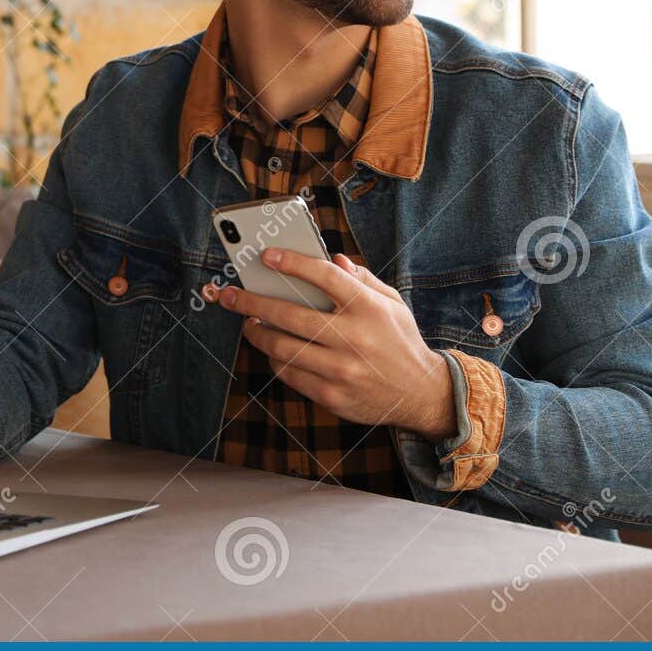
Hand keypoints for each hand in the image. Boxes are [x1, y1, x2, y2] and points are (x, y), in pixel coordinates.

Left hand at [214, 248, 457, 440]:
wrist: (420, 393)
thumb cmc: (400, 341)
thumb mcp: (391, 304)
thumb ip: (362, 279)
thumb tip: (333, 260)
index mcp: (368, 308)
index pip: (325, 277)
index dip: (293, 263)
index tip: (267, 255)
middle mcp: (353, 338)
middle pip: (290, 315)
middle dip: (252, 302)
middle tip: (231, 294)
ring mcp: (341, 369)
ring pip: (282, 348)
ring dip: (257, 333)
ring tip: (248, 323)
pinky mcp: (332, 395)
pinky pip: (290, 374)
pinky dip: (274, 360)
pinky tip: (270, 349)